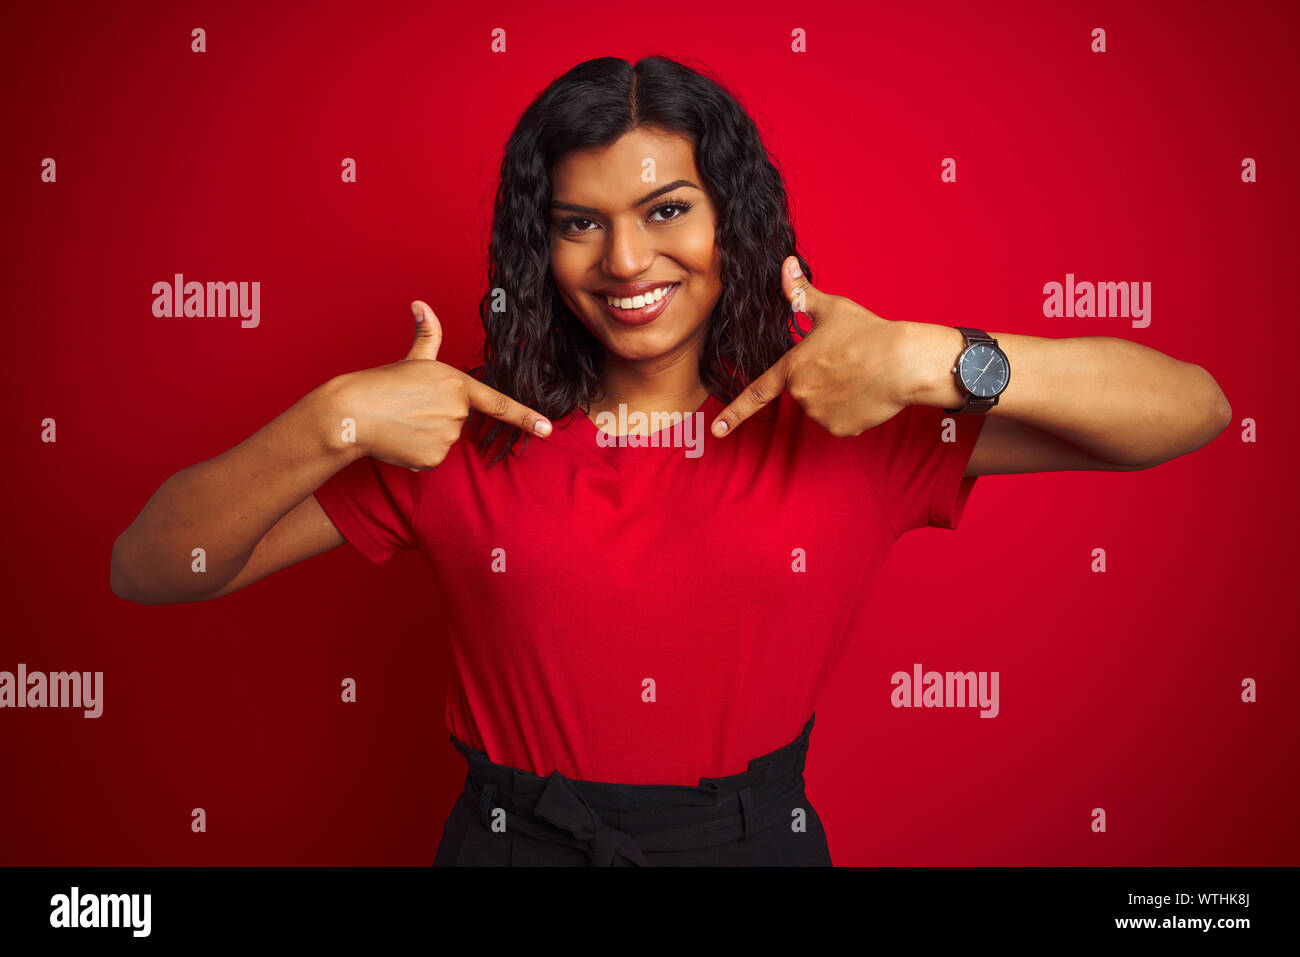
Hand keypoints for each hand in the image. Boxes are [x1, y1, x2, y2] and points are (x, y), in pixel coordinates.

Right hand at [335, 301, 550, 471]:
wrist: (352, 413)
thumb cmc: (380, 384)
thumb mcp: (411, 359)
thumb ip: (427, 335)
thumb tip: (421, 305)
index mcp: (457, 385)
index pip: (499, 403)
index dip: (526, 417)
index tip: (548, 429)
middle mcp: (457, 411)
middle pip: (458, 419)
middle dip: (437, 416)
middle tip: (410, 407)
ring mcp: (447, 437)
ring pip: (444, 440)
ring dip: (426, 434)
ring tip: (402, 422)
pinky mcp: (433, 458)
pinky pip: (431, 458)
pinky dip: (417, 452)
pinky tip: (400, 440)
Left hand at [710, 258, 910, 437]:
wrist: (904, 363)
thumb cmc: (868, 333)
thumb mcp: (831, 309)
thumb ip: (801, 293)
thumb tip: (786, 264)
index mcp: (792, 367)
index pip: (756, 394)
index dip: (734, 414)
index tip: (715, 431)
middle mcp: (801, 395)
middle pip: (802, 390)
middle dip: (819, 378)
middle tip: (846, 362)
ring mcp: (820, 415)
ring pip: (821, 406)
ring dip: (835, 394)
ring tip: (859, 376)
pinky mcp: (841, 429)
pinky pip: (839, 420)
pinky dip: (851, 410)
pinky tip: (866, 393)